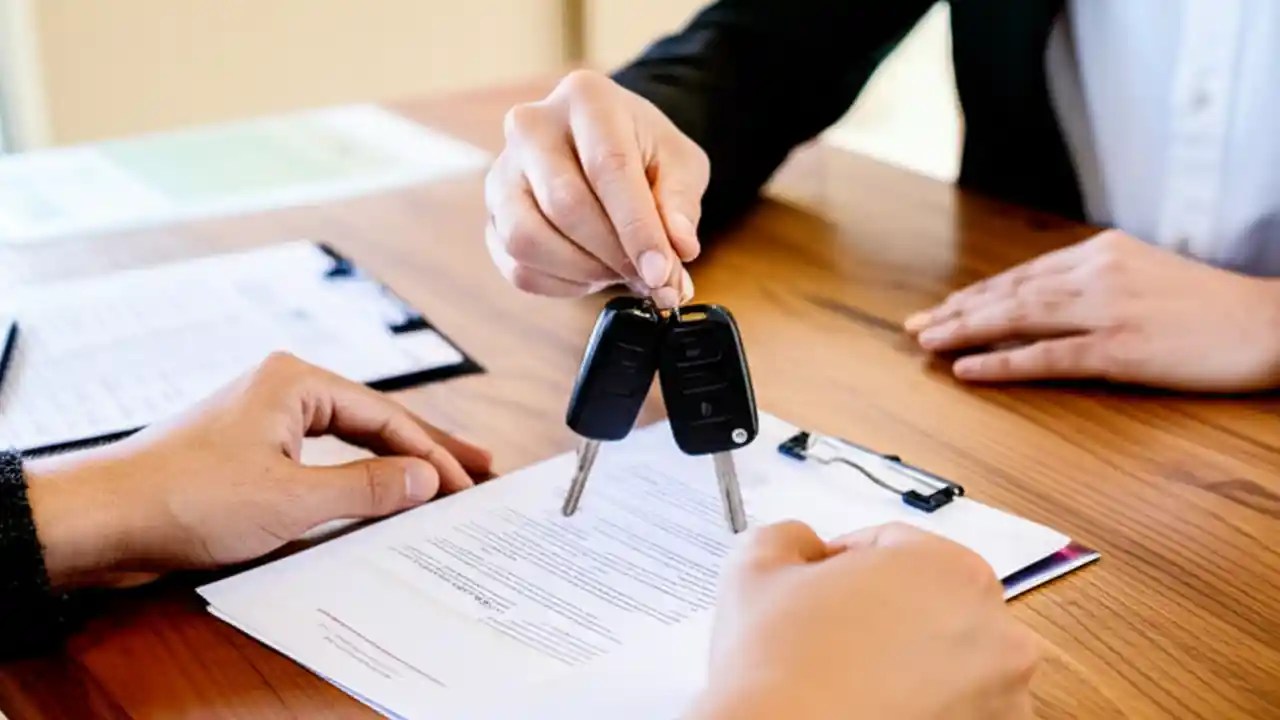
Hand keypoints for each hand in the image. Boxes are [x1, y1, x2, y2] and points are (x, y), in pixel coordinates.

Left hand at [26, 353, 492, 589]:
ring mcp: (263, 422)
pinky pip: (318, 460)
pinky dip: (354, 477)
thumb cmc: (185, 498)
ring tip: (440, 479)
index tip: (465, 485)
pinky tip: (376, 495)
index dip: (432, 453)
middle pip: (374, 420)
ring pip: (347, 440)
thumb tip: (426, 478)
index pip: (386, 416)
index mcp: (295, 382)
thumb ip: (368, 487)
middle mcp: (282, 392)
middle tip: (478, 465)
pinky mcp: (247, 455)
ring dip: (392, 463)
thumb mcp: (291, 499)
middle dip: (426, 446)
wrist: (102, 519)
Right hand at [485, 70, 707, 306]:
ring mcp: (502, 173)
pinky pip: (518, 267)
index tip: (662, 271)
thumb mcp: (680, 164)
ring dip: (583, 271)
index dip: (637, 228)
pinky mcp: (492, 216)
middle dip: (613, 254)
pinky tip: (591, 273)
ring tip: (619, 269)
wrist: (605, 148)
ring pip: (527, 239)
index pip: (607, 167)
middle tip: (650, 277)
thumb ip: (680, 204)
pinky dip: (562, 285)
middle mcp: (531, 127)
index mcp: (585, 98)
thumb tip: (679, 248)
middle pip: (565, 205)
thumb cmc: (643, 152)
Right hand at [690, 522, 1039, 719]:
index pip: (893, 546)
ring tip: (851, 678)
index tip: (821, 586)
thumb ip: (790, 537)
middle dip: (885, 612)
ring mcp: (1002, 694)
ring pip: (949, 662)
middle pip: (931, 602)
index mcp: (949, 568)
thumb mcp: (756, 566)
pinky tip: (874, 706)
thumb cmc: (779, 670)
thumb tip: (804, 546)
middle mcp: (995, 629)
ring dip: (910, 663)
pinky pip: (956, 710)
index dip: (844, 563)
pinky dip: (925, 707)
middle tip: (833, 634)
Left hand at [904, 230, 1279, 390]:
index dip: (978, 294)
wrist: (1270, 323)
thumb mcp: (1146, 275)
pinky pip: (1046, 357)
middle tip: (915, 328)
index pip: (1024, 275)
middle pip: (1010, 293)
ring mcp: (1107, 310)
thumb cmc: (1210, 306)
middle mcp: (1098, 273)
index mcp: (1103, 251)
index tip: (943, 309)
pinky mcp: (1120, 348)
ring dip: (965, 332)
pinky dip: (1001, 363)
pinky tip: (967, 369)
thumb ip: (1097, 282)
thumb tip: (1045, 301)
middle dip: (957, 311)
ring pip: (1018, 318)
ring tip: (927, 344)